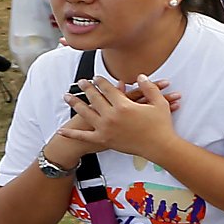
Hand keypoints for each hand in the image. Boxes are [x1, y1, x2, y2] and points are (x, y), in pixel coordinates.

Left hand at [60, 75, 178, 162]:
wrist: (159, 146)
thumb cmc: (160, 125)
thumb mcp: (159, 103)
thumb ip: (149, 88)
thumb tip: (140, 77)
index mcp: (124, 105)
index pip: (108, 89)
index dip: (101, 81)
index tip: (96, 77)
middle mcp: (111, 116)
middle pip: (94, 98)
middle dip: (86, 88)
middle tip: (81, 82)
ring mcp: (105, 128)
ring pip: (86, 113)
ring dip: (75, 104)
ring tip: (68, 97)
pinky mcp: (103, 140)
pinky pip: (84, 136)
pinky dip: (72, 133)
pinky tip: (62, 130)